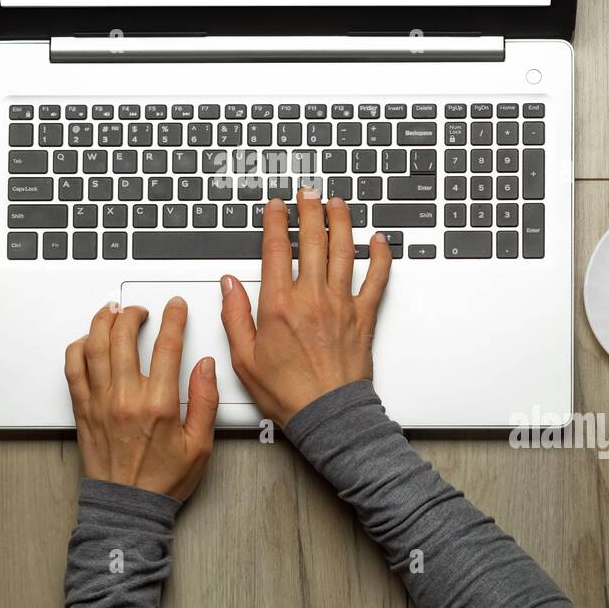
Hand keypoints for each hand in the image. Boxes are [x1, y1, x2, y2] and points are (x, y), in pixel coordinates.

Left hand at [64, 297, 218, 501]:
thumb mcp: (200, 445)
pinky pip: (73, 370)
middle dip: (133, 314)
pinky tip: (88, 341)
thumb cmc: (162, 481)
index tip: (176, 307)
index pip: (166, 346)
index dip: (173, 319)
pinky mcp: (83, 411)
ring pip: (93, 346)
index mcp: (158, 404)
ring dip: (102, 322)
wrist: (127, 508)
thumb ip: (206, 402)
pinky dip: (78, 348)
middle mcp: (125, 398)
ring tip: (112, 312)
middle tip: (141, 310)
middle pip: (123, 337)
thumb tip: (206, 367)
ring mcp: (100, 402)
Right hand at [219, 188, 391, 424]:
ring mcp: (341, 304)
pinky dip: (380, 256)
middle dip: (309, 209)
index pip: (276, 249)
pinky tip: (378, 240)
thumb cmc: (287, 392)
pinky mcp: (363, 316)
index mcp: (279, 305)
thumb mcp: (244, 357)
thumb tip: (228, 285)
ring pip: (344, 250)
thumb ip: (235, 316)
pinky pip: (377, 278)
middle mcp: (312, 297)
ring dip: (341, 221)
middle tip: (307, 192)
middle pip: (312, 240)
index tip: (276, 206)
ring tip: (336, 202)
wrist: (326, 415)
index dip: (276, 221)